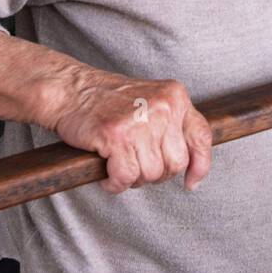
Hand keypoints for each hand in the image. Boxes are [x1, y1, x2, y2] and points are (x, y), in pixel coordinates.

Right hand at [49, 69, 213, 195]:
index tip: (191, 181)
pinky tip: (107, 172)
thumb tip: (193, 167)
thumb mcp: (152, 102)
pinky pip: (126, 177)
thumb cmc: (106, 101)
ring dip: (132, 178)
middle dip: (155, 172)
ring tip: (118, 164)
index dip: (200, 165)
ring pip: (152, 173)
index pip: (201, 136)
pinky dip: (115, 182)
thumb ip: (173, 127)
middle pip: (176, 163)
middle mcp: (163, 107)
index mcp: (175, 97)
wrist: (69, 90)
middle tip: (135, 163)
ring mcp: (141, 121)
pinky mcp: (117, 135)